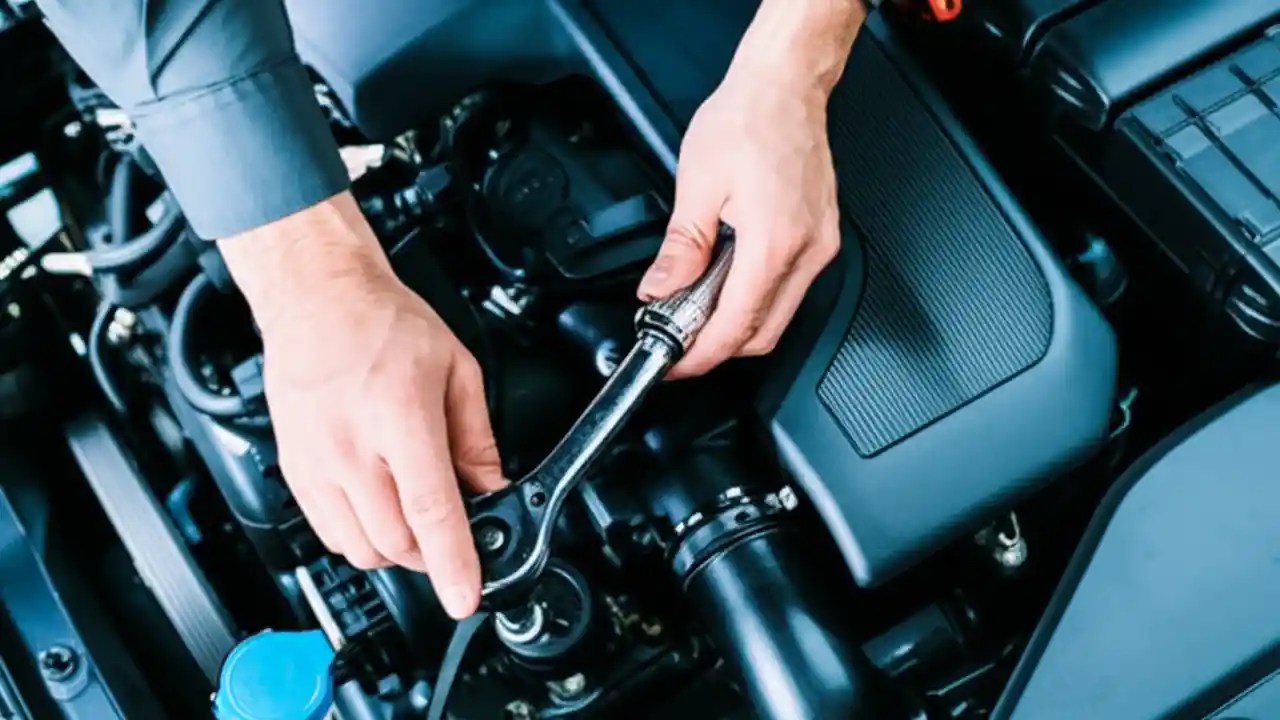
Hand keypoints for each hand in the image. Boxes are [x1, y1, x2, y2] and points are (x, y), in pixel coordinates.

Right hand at [219, 193, 503, 618]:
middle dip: (431, 555)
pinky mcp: (293, 470)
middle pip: (394, 543)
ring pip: (358, 548)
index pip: (430, 512)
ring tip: (414, 520)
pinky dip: (359, 538)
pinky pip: (327, 532)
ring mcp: (316, 462)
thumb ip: (477, 437)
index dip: (452, 562)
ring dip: (394, 551)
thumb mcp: (456, 368)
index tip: (464, 595)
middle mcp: (351, 447)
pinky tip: (378, 509)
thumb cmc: (382, 322)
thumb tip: (492, 488)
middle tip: (452, 535)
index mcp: (400, 418)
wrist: (316, 298)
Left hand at [636, 5, 859, 377]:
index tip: (677, 364)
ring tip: (696, 307)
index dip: (702, 356)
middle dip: (718, 348)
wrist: (785, 85)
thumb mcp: (696, 186)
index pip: (737, 327)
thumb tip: (660, 290)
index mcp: (774, 243)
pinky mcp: (822, 238)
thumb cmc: (748, 120)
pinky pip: (790, 290)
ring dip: (737, 323)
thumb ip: (680, 250)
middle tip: (678, 340)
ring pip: (778, 316)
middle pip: (763, 334)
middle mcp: (807, 252)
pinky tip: (727, 282)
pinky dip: (756, 298)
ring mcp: (820, 247)